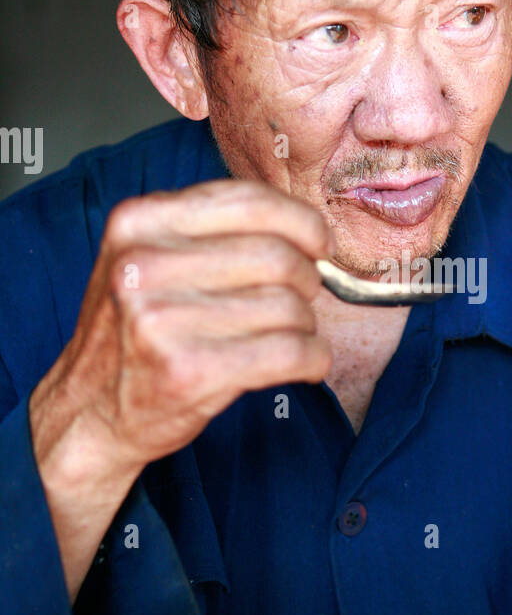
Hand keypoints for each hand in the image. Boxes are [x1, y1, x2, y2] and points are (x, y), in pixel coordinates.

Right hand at [29, 179, 334, 597]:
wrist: (89, 412)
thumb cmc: (134, 333)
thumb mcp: (149, 259)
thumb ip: (211, 231)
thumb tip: (307, 228)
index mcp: (138, 222)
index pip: (248, 201)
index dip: (302, 221)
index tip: (319, 243)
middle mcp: (144, 265)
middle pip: (277, 256)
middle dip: (307, 279)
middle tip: (302, 298)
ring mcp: (162, 320)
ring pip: (288, 306)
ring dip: (306, 324)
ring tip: (288, 335)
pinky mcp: (189, 371)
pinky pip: (290, 352)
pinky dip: (313, 358)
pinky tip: (304, 362)